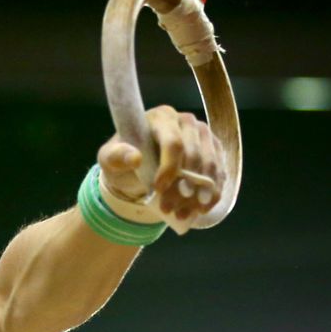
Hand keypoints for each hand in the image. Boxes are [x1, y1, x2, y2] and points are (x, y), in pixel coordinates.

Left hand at [97, 105, 225, 224]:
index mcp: (162, 117)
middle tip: (169, 208)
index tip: (158, 189)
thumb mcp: (110, 158)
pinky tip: (200, 209)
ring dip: (200, 194)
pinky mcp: (214, 151)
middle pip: (195, 155)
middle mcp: (187, 121)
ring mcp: (204, 135)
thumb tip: (135, 158)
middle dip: (183, 186)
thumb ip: (117, 156)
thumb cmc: (124, 159)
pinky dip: (212, 194)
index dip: (169, 168)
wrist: (140, 168)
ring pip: (211, 166)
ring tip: (183, 213)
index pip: (174, 142)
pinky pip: (220, 173)